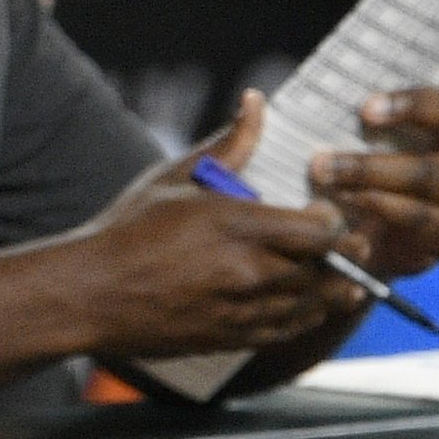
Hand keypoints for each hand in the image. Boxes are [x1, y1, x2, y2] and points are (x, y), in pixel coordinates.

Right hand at [73, 92, 370, 358]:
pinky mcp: (234, 337)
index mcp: (239, 225)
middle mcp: (250, 270)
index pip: (325, 230)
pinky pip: (291, 329)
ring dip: (333, 289)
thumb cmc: (127, 230)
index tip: (326, 213)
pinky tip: (304, 303)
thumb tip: (255, 100)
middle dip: (346, 255)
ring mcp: (244, 309)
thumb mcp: (174, 177)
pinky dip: (306, 315)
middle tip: (349, 245)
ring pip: (317, 303)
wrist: (90, 293)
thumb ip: (228, 143)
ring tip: (338, 277)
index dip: (336, 221)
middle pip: (331, 268)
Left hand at [309, 85, 438, 280]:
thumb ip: (353, 119)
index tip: (364, 108)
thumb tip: (267, 97)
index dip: (417, 105)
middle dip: (370, 162)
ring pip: (424, 187)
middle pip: (432, 160)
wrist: (380, 237)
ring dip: (369, 182)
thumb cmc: (372, 173)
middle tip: (319, 160)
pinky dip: (380, 209)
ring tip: (324, 180)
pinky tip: (346, 204)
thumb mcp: (368, 140)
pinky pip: (418, 219)